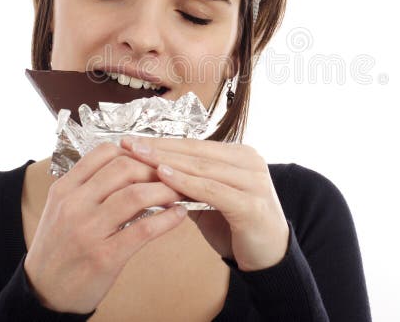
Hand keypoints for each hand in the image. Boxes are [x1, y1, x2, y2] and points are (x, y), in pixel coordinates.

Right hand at [23, 143, 188, 313]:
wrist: (43, 293)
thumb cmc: (59, 248)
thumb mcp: (62, 209)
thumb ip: (87, 187)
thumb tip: (128, 165)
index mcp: (64, 189)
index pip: (104, 152)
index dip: (135, 151)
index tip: (151, 158)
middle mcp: (74, 204)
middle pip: (124, 168)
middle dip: (155, 168)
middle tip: (173, 174)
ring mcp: (89, 230)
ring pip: (137, 194)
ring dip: (166, 190)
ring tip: (180, 192)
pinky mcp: (105, 256)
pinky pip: (144, 229)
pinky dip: (168, 219)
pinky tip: (179, 215)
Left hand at [120, 136, 289, 271]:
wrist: (271, 258)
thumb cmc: (238, 229)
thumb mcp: (211, 202)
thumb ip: (189, 187)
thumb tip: (154, 175)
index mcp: (240, 156)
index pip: (194, 145)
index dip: (163, 142)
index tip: (133, 141)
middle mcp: (249, 162)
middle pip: (195, 152)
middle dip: (159, 148)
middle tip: (128, 144)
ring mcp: (253, 181)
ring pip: (201, 167)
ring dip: (167, 161)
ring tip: (138, 156)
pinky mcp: (251, 204)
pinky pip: (212, 190)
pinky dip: (186, 182)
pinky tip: (163, 176)